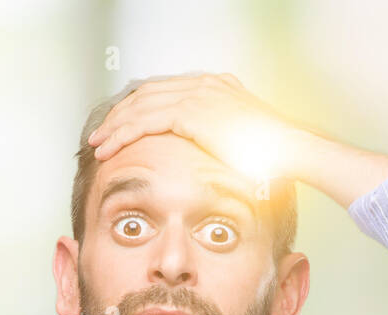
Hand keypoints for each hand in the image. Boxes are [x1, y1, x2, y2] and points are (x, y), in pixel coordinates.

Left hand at [87, 73, 314, 180]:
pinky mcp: (192, 112)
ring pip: (140, 106)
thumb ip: (225, 139)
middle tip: (100, 134)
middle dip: (119, 115)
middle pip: (146, 93)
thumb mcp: (245, 140)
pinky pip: (145, 121)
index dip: (138, 109)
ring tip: (96, 144)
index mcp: (215, 87)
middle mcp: (204, 84)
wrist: (290, 150)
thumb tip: (217, 156)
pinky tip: (108, 148)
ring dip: (114, 126)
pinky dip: (122, 135)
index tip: (122, 127)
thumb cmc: (274, 155)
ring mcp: (198, 95)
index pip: (164, 92)